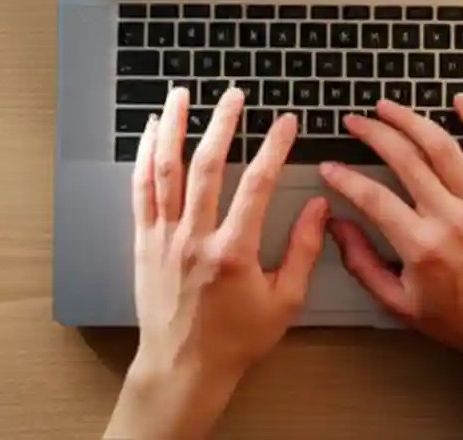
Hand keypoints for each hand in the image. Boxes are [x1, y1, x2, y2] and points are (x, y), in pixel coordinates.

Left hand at [106, 87, 327, 439]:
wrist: (183, 367)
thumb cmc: (236, 339)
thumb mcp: (285, 301)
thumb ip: (304, 250)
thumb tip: (321, 208)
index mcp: (233, 253)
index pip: (257, 185)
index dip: (275, 148)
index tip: (287, 122)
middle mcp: (194, 239)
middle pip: (206, 167)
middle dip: (223, 124)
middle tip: (234, 95)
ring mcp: (164, 238)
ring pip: (165, 170)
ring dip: (173, 128)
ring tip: (181, 95)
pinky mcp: (144, 242)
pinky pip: (141, 190)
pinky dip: (144, 157)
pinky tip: (150, 132)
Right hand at [322, 95, 462, 364]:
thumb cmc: (462, 319)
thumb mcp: (399, 304)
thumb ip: (362, 264)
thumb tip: (339, 228)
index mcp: (422, 246)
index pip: (372, 197)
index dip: (345, 178)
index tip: (330, 167)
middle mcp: (451, 217)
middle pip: (405, 158)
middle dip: (373, 133)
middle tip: (355, 122)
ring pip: (442, 146)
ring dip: (411, 120)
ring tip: (388, 108)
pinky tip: (461, 102)